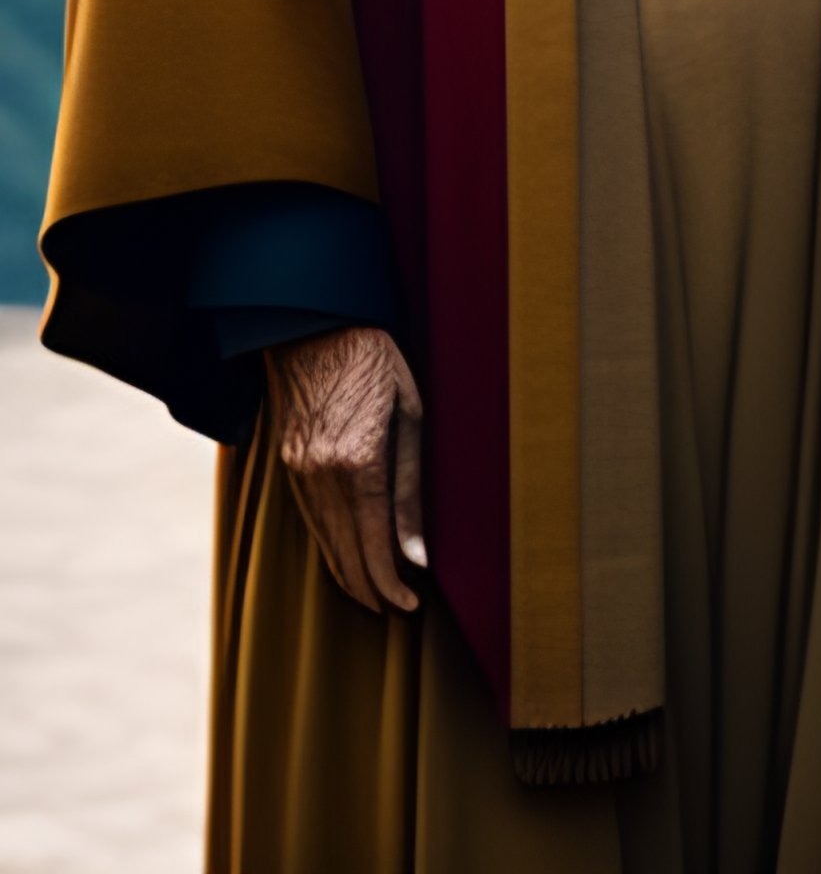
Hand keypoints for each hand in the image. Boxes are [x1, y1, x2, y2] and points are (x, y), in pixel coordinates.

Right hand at [265, 324, 425, 615]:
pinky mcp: (287, 465)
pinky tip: (345, 557)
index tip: (411, 606)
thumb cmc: (376, 362)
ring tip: (374, 594)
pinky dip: (329, 546)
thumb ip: (412, 491)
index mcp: (358, 461)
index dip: (391, 585)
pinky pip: (309, 521)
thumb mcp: (411, 416)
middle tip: (395, 609)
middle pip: (345, 553)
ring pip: (323, 543)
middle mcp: (321, 474)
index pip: (375, 544)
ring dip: (348, 575)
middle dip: (369, 590)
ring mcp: (297, 471)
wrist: (315, 326)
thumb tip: (417, 556)